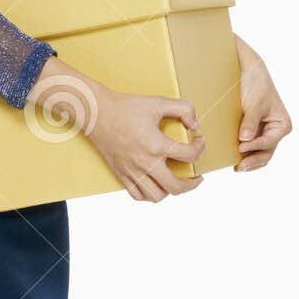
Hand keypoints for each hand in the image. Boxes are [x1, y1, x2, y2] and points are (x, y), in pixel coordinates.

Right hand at [26, 58, 205, 201]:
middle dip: (192, 183)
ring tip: (175, 181)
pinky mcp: (121, 174)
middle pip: (176, 186)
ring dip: (170, 191)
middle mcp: (145, 162)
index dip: (200, 147)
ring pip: (157, 196)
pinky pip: (138, 195)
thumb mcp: (159, 102)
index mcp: (156, 144)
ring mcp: (132, 171)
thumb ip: (184, 109)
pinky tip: (155, 184)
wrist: (98, 113)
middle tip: (196, 177)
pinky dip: (149, 194)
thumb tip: (195, 126)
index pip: (189, 155)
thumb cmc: (127, 106)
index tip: (199, 141)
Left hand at [233, 36, 291, 171]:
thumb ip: (250, 121)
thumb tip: (245, 139)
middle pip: (266, 153)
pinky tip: (234, 159)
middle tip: (239, 167)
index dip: (255, 147)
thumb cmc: (256, 84)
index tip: (241, 148)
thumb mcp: (254, 102)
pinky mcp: (252, 133)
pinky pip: (249, 148)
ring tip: (237, 167)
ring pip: (258, 154)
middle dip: (253, 161)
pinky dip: (244, 155)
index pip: (269, 142)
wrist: (248, 72)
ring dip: (249, 161)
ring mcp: (263, 134)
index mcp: (282, 125)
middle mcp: (275, 132)